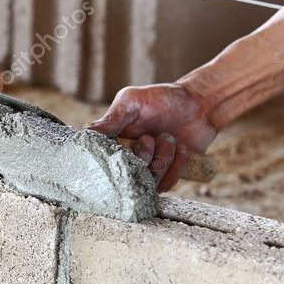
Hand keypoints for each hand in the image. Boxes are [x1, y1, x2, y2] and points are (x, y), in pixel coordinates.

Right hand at [88, 84, 217, 191]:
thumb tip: (85, 133)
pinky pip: (167, 185)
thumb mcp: (132, 100)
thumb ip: (112, 117)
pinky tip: (182, 148)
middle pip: (126, 175)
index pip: (102, 160)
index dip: (113, 158)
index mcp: (114, 140)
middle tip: (151, 137)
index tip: (126, 148)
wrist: (198, 104)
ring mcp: (148, 169)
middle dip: (143, 156)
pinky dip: (177, 166)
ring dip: (163, 159)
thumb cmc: (162, 98)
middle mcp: (128, 158)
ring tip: (170, 138)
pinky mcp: (167, 177)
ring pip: (149, 181)